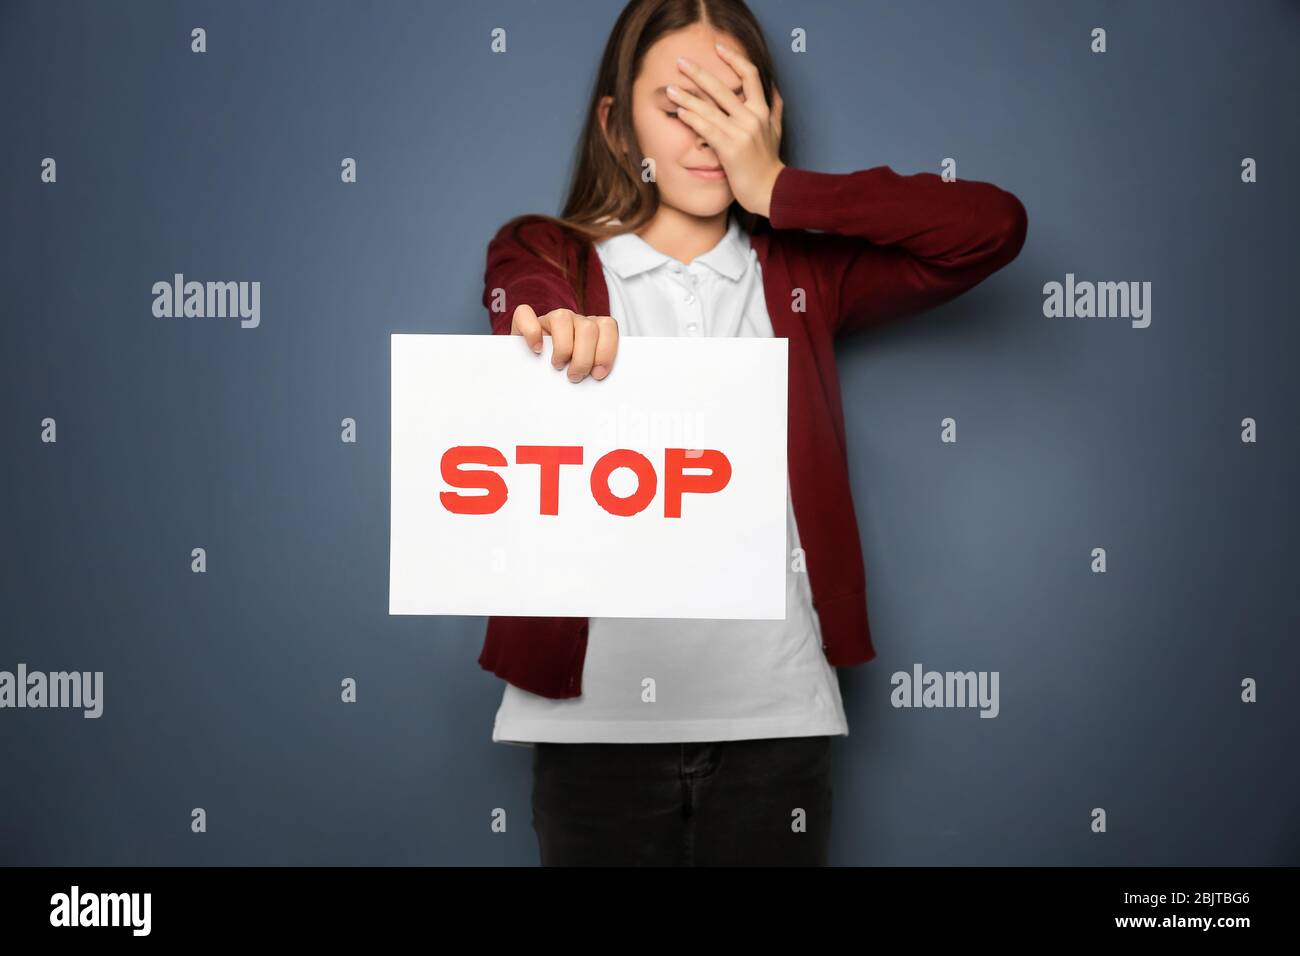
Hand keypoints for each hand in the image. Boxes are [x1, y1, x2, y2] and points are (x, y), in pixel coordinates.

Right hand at [510, 304, 618, 381]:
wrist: (531, 371)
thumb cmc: (562, 373)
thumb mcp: (583, 371)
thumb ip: (594, 369)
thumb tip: (599, 379)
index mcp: (593, 329)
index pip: (608, 326)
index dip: (606, 350)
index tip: (598, 373)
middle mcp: (574, 320)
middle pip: (587, 328)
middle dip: (584, 358)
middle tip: (575, 376)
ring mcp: (550, 318)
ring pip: (562, 318)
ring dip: (563, 348)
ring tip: (558, 366)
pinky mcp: (525, 320)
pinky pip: (525, 314)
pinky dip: (532, 333)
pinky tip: (537, 349)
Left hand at [666, 42, 784, 216]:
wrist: (771, 190)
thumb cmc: (769, 162)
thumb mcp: (777, 130)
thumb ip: (775, 106)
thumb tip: (774, 86)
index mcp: (763, 110)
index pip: (750, 75)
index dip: (734, 58)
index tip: (717, 47)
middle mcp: (752, 117)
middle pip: (722, 87)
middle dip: (699, 73)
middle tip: (681, 62)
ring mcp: (741, 132)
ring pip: (710, 108)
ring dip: (687, 97)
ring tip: (670, 89)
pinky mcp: (730, 148)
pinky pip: (707, 129)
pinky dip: (692, 119)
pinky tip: (680, 113)